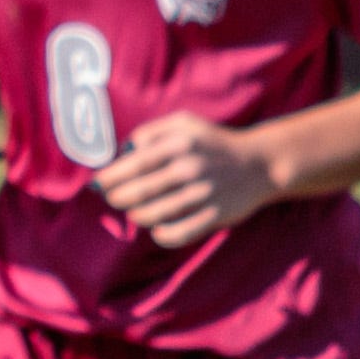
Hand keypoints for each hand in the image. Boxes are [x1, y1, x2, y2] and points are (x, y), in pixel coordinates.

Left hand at [98, 113, 275, 245]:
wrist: (260, 163)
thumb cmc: (212, 143)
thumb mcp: (184, 123)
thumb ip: (149, 132)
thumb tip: (121, 153)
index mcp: (179, 143)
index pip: (132, 164)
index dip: (109, 178)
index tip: (99, 185)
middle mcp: (190, 167)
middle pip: (138, 192)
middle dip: (117, 199)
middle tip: (114, 199)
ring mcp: (204, 193)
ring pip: (152, 214)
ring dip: (136, 216)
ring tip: (136, 212)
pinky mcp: (215, 215)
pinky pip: (178, 233)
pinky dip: (161, 235)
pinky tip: (157, 229)